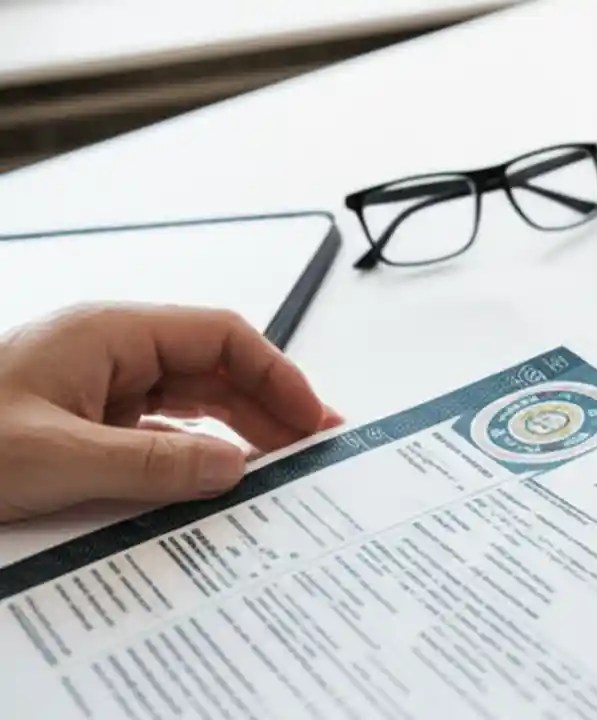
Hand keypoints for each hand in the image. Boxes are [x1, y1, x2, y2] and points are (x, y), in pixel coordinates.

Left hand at [0, 305, 340, 521]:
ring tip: (282, 459)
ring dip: (238, 426)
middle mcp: (109, 352)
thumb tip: (234, 466)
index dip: (276, 372)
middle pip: (213, 365)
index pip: (220, 336)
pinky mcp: (83, 422)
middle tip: (313, 444)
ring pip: (190, 396)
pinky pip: (158, 430)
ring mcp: (96, 386)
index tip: (310, 416)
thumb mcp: (53, 458)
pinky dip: (195, 451)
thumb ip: (152, 464)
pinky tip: (217, 477)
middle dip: (268, 401)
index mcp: (109, 334)